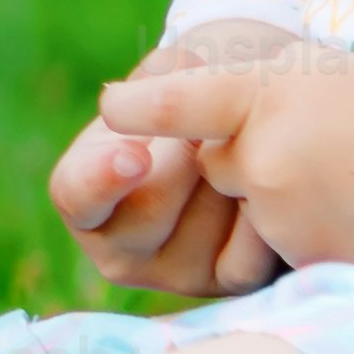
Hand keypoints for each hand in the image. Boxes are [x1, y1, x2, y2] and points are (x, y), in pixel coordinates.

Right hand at [44, 16, 310, 293]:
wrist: (262, 127)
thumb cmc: (198, 91)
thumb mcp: (172, 73)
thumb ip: (163, 76)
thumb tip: (178, 76)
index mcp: (84, 190)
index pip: (74, 194)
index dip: (102, 176)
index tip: (135, 156)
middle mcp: (122, 245)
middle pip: (150, 207)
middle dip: (188, 153)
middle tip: (214, 122)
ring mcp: (176, 272)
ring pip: (204, 220)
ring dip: (233, 170)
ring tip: (248, 141)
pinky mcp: (232, 281)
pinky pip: (252, 249)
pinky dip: (269, 205)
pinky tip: (278, 180)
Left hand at [93, 49, 353, 276]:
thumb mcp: (328, 74)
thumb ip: (253, 93)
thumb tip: (186, 128)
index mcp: (273, 92)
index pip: (186, 101)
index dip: (146, 109)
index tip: (112, 108)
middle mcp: (268, 154)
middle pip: (217, 162)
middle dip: (252, 157)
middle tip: (335, 146)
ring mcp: (287, 215)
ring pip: (249, 207)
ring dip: (283, 198)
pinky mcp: (309, 262)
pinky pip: (282, 247)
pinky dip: (311, 234)